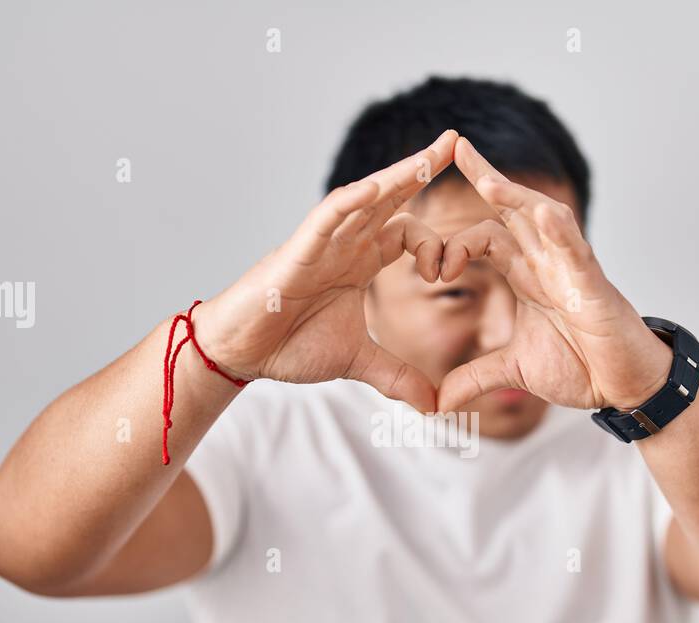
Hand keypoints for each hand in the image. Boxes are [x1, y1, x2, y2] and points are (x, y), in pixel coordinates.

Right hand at [197, 129, 459, 412]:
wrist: (242, 353)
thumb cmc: (290, 345)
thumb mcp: (359, 361)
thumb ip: (398, 377)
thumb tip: (433, 405)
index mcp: (360, 261)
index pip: (407, 233)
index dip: (435, 247)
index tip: (447, 272)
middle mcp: (344, 243)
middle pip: (390, 198)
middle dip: (422, 169)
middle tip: (457, 142)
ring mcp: (321, 243)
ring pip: (363, 198)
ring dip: (397, 176)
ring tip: (431, 154)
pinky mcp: (297, 251)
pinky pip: (325, 218)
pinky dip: (350, 202)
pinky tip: (376, 187)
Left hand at [436, 137, 672, 412]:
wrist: (624, 386)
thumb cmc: (581, 367)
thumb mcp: (513, 372)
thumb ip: (474, 378)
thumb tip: (439, 400)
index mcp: (526, 275)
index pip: (487, 235)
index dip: (454, 240)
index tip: (429, 265)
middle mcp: (547, 263)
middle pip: (513, 209)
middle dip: (485, 177)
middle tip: (455, 146)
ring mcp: (572, 271)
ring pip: (544, 220)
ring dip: (517, 198)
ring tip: (488, 179)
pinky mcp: (594, 289)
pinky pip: (577, 254)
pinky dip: (561, 235)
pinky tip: (545, 214)